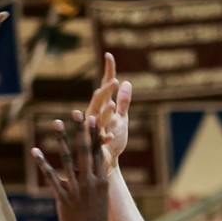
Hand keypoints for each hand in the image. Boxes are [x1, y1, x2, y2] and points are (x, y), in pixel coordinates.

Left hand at [33, 116, 109, 220]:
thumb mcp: (102, 199)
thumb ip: (98, 183)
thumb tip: (96, 172)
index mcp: (102, 180)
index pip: (99, 153)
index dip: (94, 135)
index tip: (92, 119)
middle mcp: (90, 181)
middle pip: (85, 151)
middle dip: (80, 130)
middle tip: (76, 112)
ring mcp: (77, 189)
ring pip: (68, 159)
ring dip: (61, 139)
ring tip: (56, 123)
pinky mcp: (64, 198)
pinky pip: (51, 177)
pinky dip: (42, 163)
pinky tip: (35, 151)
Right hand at [84, 52, 132, 168]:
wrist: (104, 165)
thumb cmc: (112, 141)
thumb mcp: (121, 119)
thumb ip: (124, 102)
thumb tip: (126, 82)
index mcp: (101, 108)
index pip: (105, 87)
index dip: (107, 71)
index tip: (109, 55)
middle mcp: (95, 116)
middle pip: (99, 100)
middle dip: (105, 91)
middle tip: (114, 81)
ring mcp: (95, 131)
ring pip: (98, 120)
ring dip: (105, 113)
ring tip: (112, 105)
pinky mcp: (97, 147)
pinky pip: (100, 141)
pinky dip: (105, 138)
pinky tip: (111, 135)